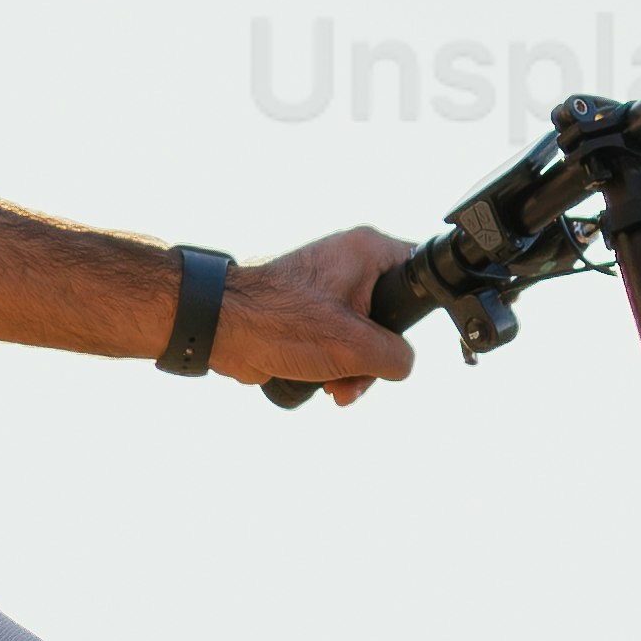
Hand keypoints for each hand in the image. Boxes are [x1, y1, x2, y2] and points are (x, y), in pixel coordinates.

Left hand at [217, 224, 414, 398]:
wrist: (222, 329)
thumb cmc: (280, 323)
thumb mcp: (355, 347)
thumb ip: (396, 357)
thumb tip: (401, 364)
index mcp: (367, 252)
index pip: (418, 272)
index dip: (417, 311)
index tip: (400, 340)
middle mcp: (352, 264)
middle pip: (391, 316)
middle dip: (376, 358)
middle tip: (358, 375)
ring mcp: (331, 288)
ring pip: (366, 336)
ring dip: (355, 370)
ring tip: (336, 388)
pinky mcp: (312, 312)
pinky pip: (341, 342)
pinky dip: (336, 365)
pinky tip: (324, 384)